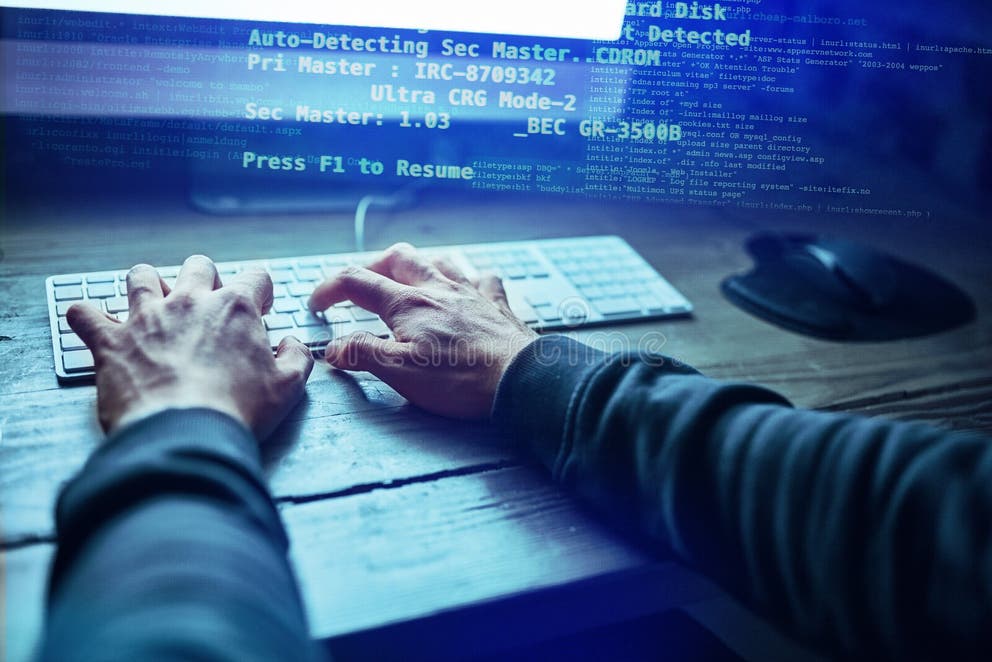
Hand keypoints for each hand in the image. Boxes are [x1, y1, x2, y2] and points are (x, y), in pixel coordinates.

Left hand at [67, 255, 313, 437]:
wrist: (186, 434)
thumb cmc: (238, 411)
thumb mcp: (288, 387)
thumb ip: (296, 357)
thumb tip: (291, 344)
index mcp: (236, 309)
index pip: (256, 277)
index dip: (261, 291)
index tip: (260, 308)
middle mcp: (190, 302)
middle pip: (198, 266)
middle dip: (204, 279)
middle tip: (207, 305)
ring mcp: (147, 318)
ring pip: (141, 275)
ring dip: (147, 284)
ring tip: (151, 301)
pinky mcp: (112, 341)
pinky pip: (83, 313)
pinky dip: (85, 316)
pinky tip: (91, 323)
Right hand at [308, 243, 537, 419]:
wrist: (521, 379)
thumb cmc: (462, 379)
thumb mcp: (400, 372)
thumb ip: (363, 353)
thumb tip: (333, 347)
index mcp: (407, 303)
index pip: (356, 281)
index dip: (328, 288)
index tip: (316, 304)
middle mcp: (437, 289)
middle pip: (397, 258)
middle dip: (372, 266)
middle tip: (359, 286)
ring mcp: (470, 293)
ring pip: (438, 260)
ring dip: (416, 264)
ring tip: (405, 278)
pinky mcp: (496, 306)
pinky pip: (483, 278)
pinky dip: (470, 279)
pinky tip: (468, 287)